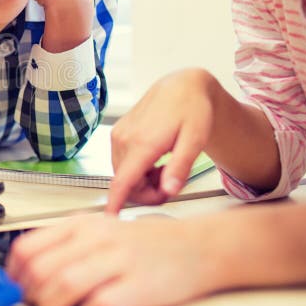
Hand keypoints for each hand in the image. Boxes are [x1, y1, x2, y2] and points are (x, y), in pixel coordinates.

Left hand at [6, 213, 216, 305]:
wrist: (195, 248)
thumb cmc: (143, 245)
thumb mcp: (97, 233)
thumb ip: (63, 247)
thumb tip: (24, 272)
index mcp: (81, 224)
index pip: (28, 247)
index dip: (15, 274)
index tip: (17, 288)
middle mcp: (96, 238)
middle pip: (41, 269)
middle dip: (31, 295)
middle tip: (38, 305)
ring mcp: (118, 261)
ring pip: (63, 285)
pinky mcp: (138, 286)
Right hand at [106, 69, 218, 213]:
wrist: (182, 86)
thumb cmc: (192, 109)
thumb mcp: (195, 139)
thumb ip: (180, 166)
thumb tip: (170, 190)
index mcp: (143, 143)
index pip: (123, 181)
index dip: (115, 203)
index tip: (110, 219)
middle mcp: (124, 139)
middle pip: (126, 183)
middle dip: (146, 193)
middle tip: (171, 186)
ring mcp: (119, 135)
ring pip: (123, 174)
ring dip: (143, 181)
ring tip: (166, 168)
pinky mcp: (118, 134)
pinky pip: (122, 163)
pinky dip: (138, 170)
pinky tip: (155, 161)